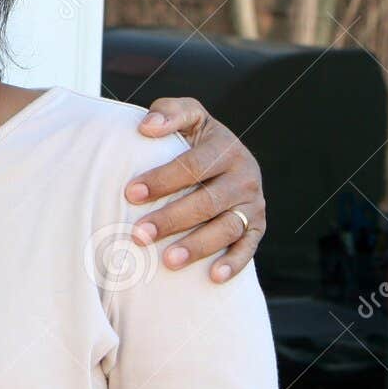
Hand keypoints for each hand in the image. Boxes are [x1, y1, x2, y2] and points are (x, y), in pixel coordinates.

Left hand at [124, 97, 264, 283]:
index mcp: (225, 147)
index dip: (162, 179)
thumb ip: (168, 112)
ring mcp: (253, 204)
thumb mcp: (187, 116)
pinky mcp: (257, 227)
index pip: (193, 165)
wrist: (225, 159)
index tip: (130, 194)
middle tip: (139, 234)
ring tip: (167, 260)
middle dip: (171, 219)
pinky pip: (249, 248)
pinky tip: (212, 276)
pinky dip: (233, 263)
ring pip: (227, 228)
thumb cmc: (193, 138)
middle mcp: (244, 176)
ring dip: (198, 246)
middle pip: (207, 202)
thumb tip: (146, 127)